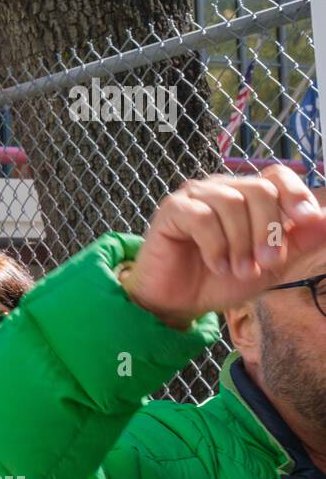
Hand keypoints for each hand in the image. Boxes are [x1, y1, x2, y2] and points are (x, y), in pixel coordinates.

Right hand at [122, 166, 325, 327]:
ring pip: (232, 203)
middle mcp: (222, 189)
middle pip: (259, 190)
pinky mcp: (172, 210)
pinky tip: (215, 264)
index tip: (306, 220)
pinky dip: (215, 245)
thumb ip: (299, 241)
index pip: (277, 176)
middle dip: (267, 231)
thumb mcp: (270, 265)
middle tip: (263, 264)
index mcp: (247, 197)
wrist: (179, 301)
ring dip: (240, 243)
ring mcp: (195, 197)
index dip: (295, 194)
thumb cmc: (221, 279)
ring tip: (236, 269)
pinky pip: (202, 217)